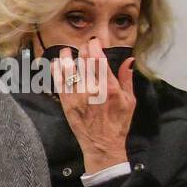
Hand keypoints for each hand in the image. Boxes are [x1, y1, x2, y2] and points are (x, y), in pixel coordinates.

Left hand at [52, 38, 134, 174]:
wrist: (102, 144)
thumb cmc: (118, 123)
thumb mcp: (130, 101)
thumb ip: (127, 79)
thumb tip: (129, 60)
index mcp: (110, 88)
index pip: (99, 60)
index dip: (94, 47)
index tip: (94, 42)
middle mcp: (92, 90)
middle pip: (84, 63)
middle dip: (82, 50)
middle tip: (82, 46)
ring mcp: (77, 97)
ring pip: (69, 71)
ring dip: (66, 58)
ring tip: (66, 51)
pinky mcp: (67, 104)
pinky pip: (59, 83)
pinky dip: (56, 72)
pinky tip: (56, 64)